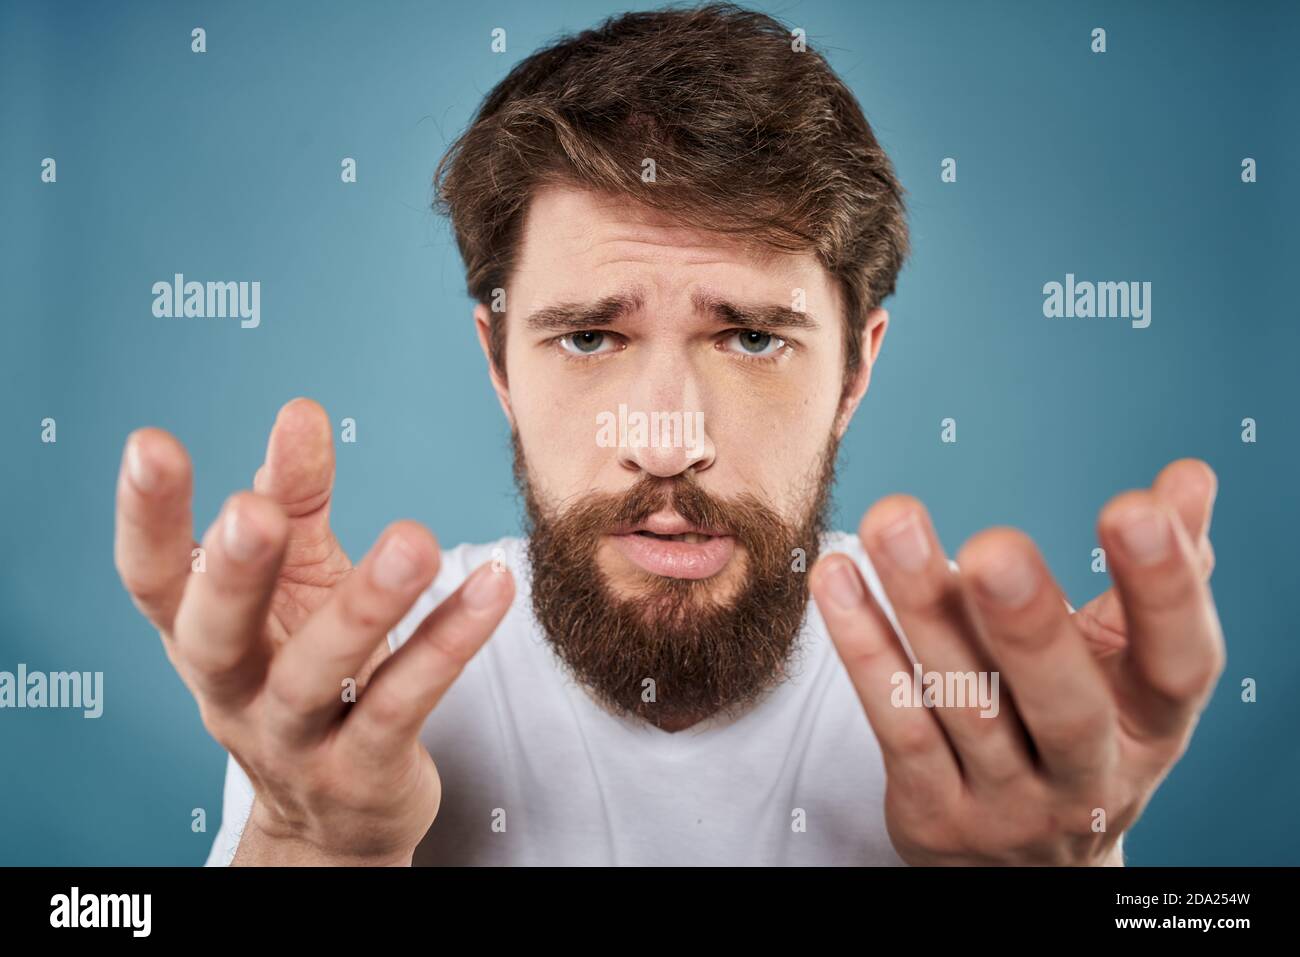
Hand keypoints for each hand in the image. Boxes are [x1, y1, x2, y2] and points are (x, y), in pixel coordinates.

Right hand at [114, 398, 514, 864]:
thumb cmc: (307, 672)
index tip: (151, 444)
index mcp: (202, 639)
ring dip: (366, 606)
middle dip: (232, 575)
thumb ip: (294, 502)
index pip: (153, 580)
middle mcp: (234, 694)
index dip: (145, 518)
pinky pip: (405, 703)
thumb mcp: (296, 587)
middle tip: (253, 512)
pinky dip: (448, 643)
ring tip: (415, 539)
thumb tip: (299, 413)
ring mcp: (295, 741)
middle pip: (215, 638)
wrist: (338, 816)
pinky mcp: (363, 772)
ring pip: (320, 675)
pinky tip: (492, 586)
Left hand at [809, 458, 1224, 864]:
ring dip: (923, 609)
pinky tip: (837, 578)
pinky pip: (896, 723)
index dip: (1165, 590)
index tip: (1133, 509)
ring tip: (891, 524)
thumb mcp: (1130, 667)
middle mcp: (1089, 777)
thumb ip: (1156, 573)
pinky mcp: (934, 813)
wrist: (1025, 866)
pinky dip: (864, 649)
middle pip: (1064, 705)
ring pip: (965, 704)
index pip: (1178, 663)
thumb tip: (1188, 476)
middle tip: (993, 545)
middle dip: (1028, 623)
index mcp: (1153, 726)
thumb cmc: (1083, 731)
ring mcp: (1008, 804)